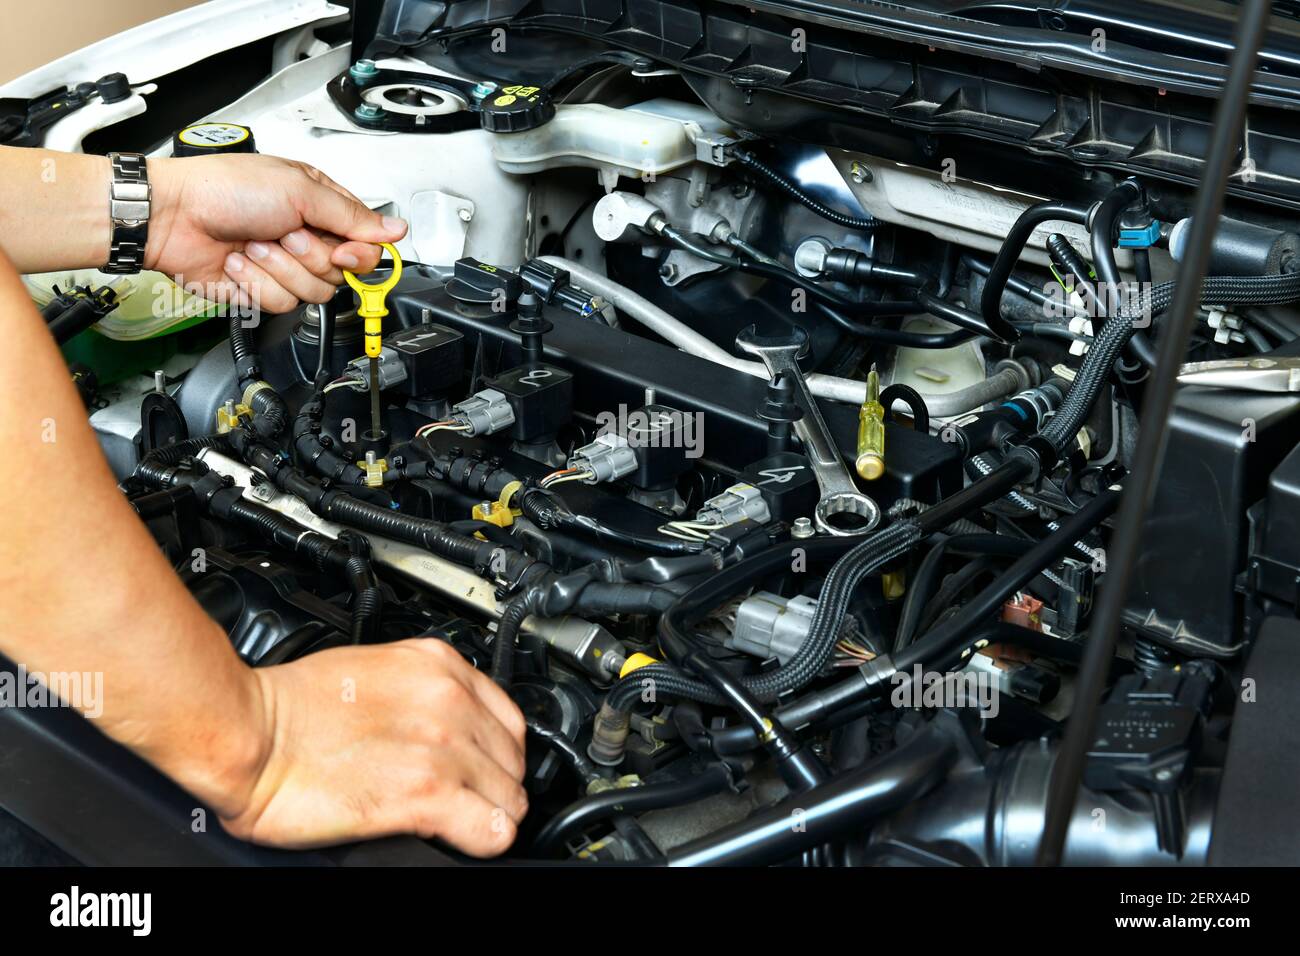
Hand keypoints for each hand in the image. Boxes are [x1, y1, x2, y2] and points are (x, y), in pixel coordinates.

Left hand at [145, 154, 407, 313]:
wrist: (172, 215)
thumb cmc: (224, 189)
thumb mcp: (299, 190)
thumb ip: (352, 216)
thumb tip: (395, 229)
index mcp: (320, 207)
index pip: (364, 243)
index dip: (359, 254)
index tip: (345, 251)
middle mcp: (306, 237)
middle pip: (340, 273)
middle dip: (309, 255)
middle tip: (284, 234)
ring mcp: (283, 265)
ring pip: (312, 292)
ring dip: (279, 267)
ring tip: (254, 243)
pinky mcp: (261, 290)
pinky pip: (281, 303)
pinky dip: (256, 282)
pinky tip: (237, 261)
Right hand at [212, 639, 527, 855]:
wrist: (249, 734)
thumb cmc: (291, 707)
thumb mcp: (377, 670)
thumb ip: (423, 691)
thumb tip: (443, 722)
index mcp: (438, 666)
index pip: (511, 718)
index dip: (497, 751)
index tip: (483, 766)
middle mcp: (450, 701)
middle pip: (514, 762)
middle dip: (494, 785)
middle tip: (465, 797)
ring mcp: (444, 748)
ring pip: (511, 799)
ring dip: (489, 813)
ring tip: (457, 818)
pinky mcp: (428, 794)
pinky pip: (494, 830)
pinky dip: (482, 839)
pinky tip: (458, 836)